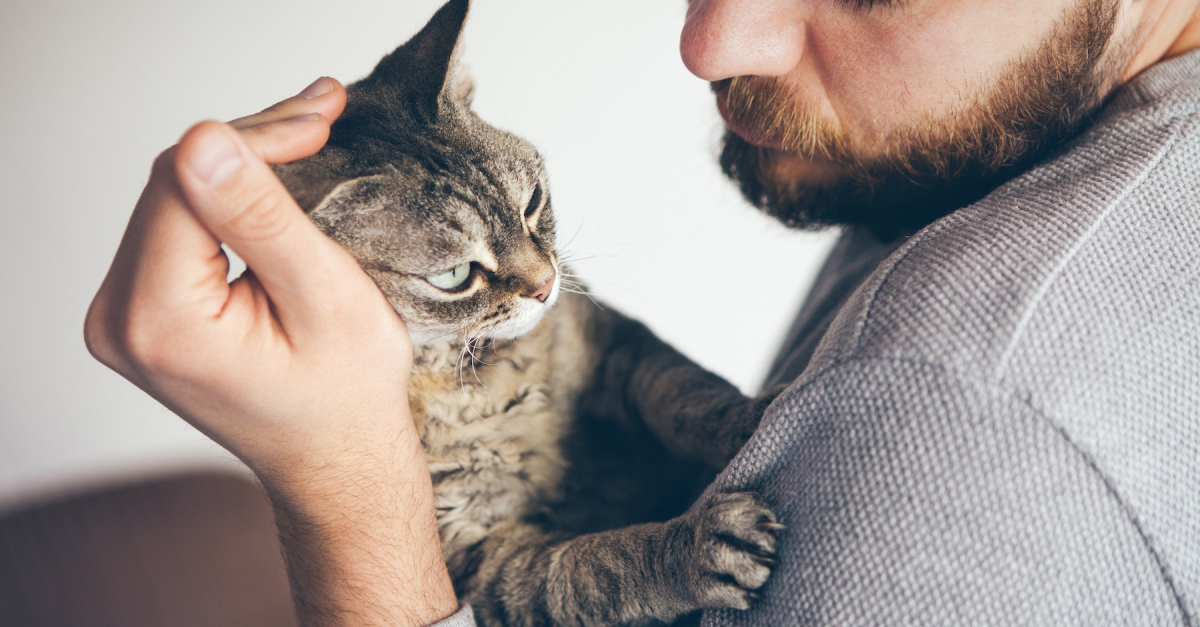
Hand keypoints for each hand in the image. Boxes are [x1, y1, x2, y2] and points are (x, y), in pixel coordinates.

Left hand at [84, 78, 457, 626]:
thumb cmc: (345, 396)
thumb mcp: (325, 299)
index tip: (323, 119)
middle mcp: (118, 319)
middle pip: (174, 183)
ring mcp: (124, 315)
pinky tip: (279, 172)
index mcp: (156, 321)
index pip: (184, 182)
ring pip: (177, 194)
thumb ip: (262, 220)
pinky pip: (179, 223)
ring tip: (313, 132)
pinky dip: (232, 194)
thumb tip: (204, 141)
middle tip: (327, 111)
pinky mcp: (144, 308)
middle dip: (254, 143)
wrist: (336, 460)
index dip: (254, 138)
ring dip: (246, 162)